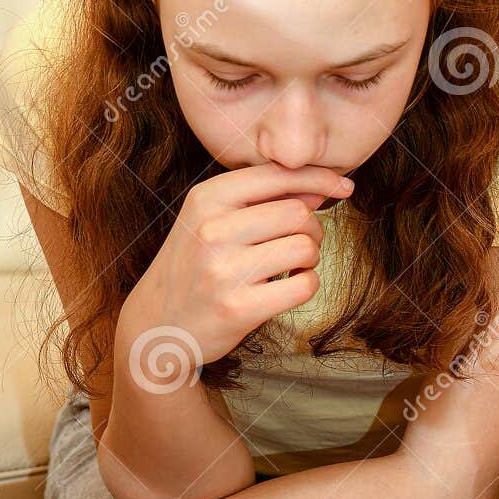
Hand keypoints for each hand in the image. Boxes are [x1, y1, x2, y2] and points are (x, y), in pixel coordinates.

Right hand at [122, 164, 352, 365]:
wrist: (157, 323)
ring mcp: (224, 270)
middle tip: (299, 243)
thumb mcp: (210, 220)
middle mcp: (212, 229)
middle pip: (298, 213)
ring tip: (290, 267)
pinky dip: (306, 284)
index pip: (278, 174)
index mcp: (206, 198)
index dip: (319, 178)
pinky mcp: (239, 307)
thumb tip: (317, 189)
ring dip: (309, 258)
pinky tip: (287, 286)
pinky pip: (304, 285)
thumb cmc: (193, 267)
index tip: (342, 187)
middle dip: (312, 228)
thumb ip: (259, 200)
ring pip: (305, 248)